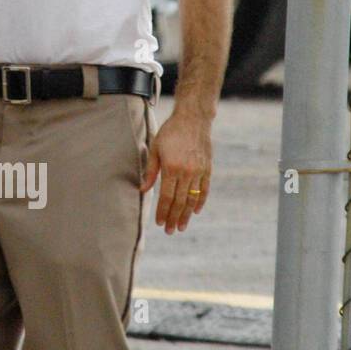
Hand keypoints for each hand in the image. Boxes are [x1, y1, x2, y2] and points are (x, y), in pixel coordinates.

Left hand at [140, 109, 211, 233]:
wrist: (193, 118)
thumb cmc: (170, 132)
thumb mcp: (156, 149)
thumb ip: (150, 171)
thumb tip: (143, 190)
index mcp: (172, 168)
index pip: (167, 197)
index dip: (163, 212)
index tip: (159, 222)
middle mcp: (187, 172)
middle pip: (180, 202)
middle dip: (174, 218)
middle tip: (170, 231)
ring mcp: (199, 171)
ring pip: (193, 198)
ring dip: (187, 215)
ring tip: (181, 226)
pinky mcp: (207, 168)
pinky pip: (205, 189)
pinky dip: (201, 201)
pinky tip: (196, 211)